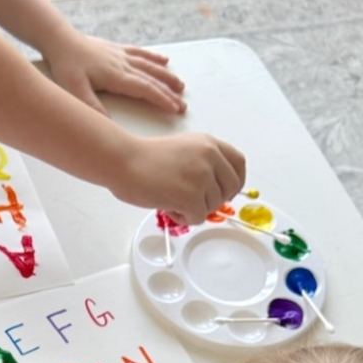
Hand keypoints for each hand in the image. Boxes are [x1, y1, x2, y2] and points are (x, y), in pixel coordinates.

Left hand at [43, 29, 186, 116]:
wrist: (59, 39)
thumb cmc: (65, 65)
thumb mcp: (74, 89)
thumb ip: (92, 107)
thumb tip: (109, 125)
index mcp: (115, 76)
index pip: (144, 89)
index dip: (161, 99)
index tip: (175, 109)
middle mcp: (122, 64)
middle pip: (151, 79)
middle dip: (169, 92)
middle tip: (183, 105)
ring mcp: (120, 55)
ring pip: (149, 66)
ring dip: (166, 76)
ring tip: (180, 85)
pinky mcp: (115, 49)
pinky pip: (140, 53)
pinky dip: (153, 58)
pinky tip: (164, 61)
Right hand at [114, 132, 245, 224]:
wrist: (123, 161)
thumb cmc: (143, 158)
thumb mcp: (183, 150)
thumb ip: (203, 163)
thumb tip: (214, 189)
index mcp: (208, 143)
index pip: (239, 164)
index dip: (234, 182)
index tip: (225, 192)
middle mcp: (209, 157)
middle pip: (230, 189)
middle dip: (214, 200)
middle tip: (194, 202)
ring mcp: (202, 176)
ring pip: (213, 206)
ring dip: (194, 209)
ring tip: (172, 199)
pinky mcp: (191, 196)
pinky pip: (198, 218)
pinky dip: (184, 219)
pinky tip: (168, 207)